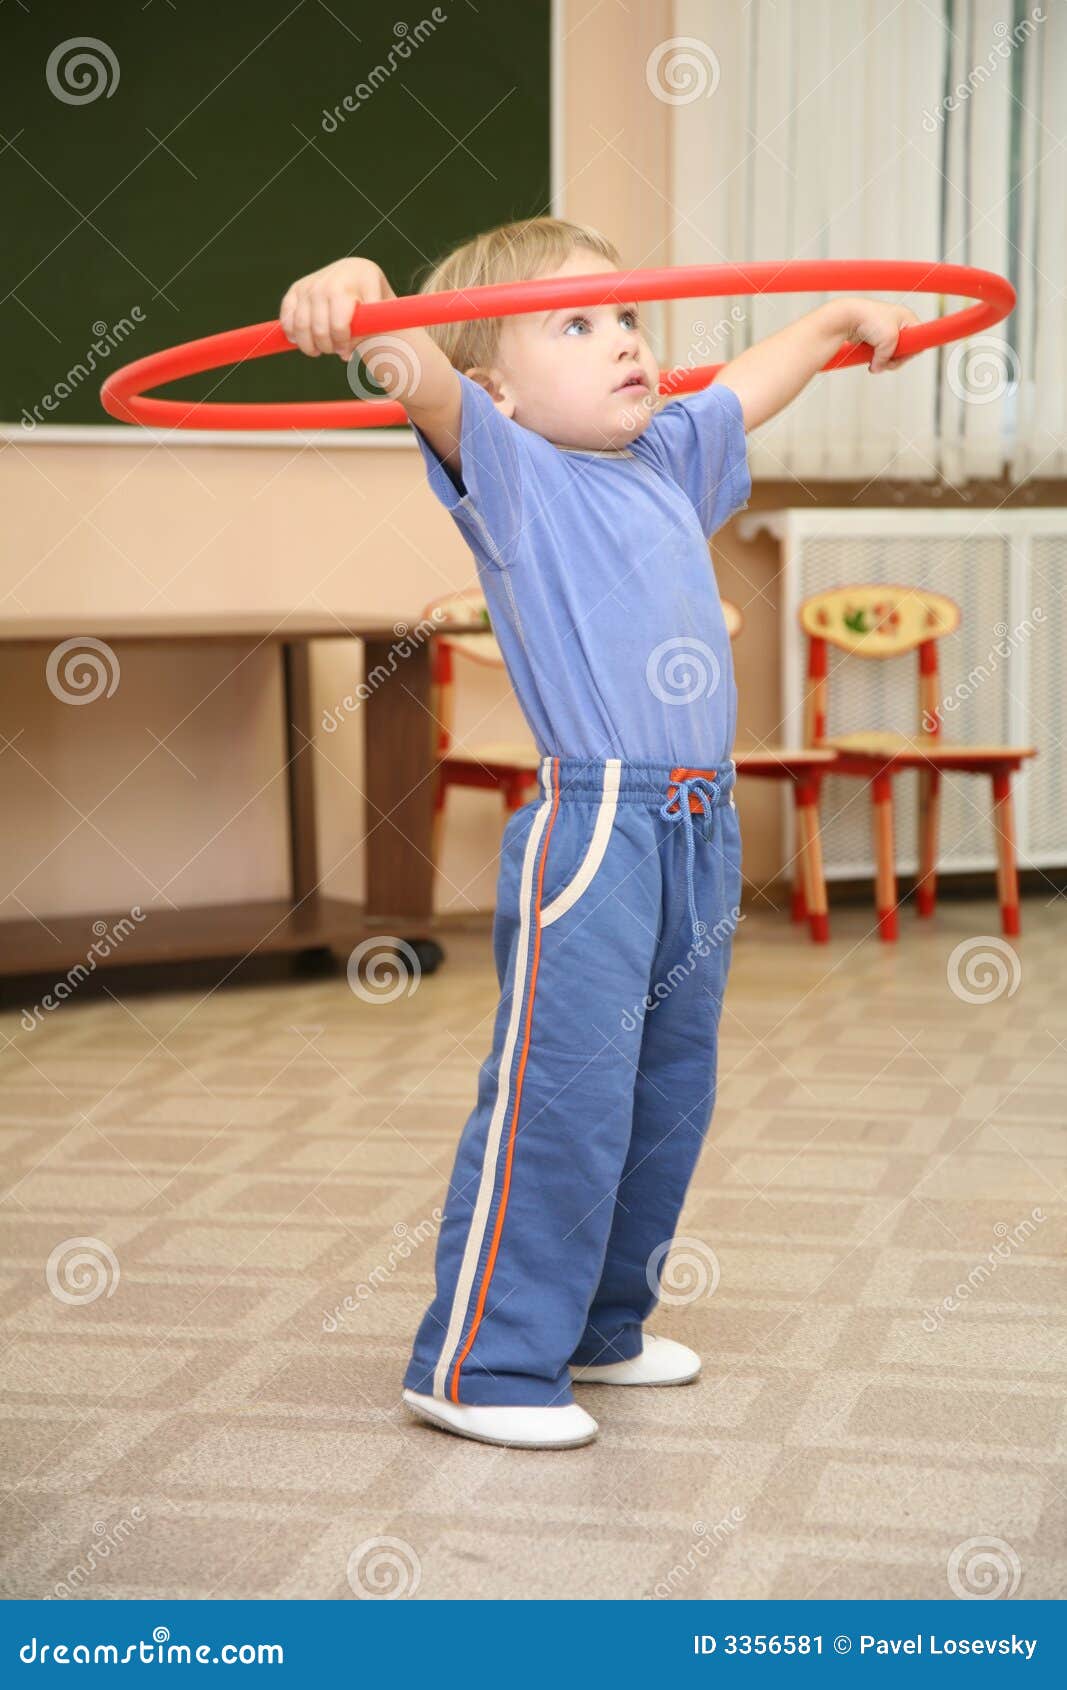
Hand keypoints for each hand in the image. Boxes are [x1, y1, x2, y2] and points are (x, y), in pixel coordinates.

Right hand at [279, 257, 395, 358]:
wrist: (354, 272)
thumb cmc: (371, 299)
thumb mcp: (381, 312)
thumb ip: (371, 332)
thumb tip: (345, 354)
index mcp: (352, 285)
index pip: (340, 325)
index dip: (342, 345)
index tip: (347, 352)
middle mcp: (328, 282)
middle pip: (320, 329)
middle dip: (327, 347)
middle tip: (334, 351)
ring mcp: (311, 284)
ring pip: (301, 326)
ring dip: (309, 346)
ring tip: (319, 350)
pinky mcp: (296, 289)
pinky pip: (287, 317)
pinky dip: (292, 333)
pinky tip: (300, 341)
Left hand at [843, 297, 922, 372]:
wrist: (847, 317)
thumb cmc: (869, 319)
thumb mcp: (888, 341)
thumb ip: (888, 359)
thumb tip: (878, 368)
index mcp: (907, 318)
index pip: (919, 340)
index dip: (911, 351)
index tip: (901, 355)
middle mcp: (898, 325)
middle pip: (905, 351)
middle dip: (895, 359)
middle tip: (886, 361)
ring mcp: (886, 333)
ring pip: (892, 355)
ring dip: (884, 362)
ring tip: (874, 361)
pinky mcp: (874, 340)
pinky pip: (880, 355)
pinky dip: (875, 360)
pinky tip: (870, 361)